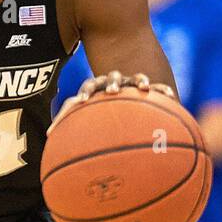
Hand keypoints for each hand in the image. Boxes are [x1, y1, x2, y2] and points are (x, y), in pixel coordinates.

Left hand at [49, 71, 174, 132]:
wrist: (119, 99)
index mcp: (95, 92)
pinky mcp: (147, 87)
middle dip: (112, 83)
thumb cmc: (97, 117)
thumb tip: (51, 144)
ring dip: (138, 81)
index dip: (84, 94)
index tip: (82, 102)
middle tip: (113, 91)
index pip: (87, 89)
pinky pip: (157, 87)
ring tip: (144, 87)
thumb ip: (72, 131)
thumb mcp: (85, 122)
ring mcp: (130, 83)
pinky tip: (171, 96)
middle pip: (112, 80)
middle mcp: (112, 84)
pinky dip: (162, 91)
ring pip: (134, 78)